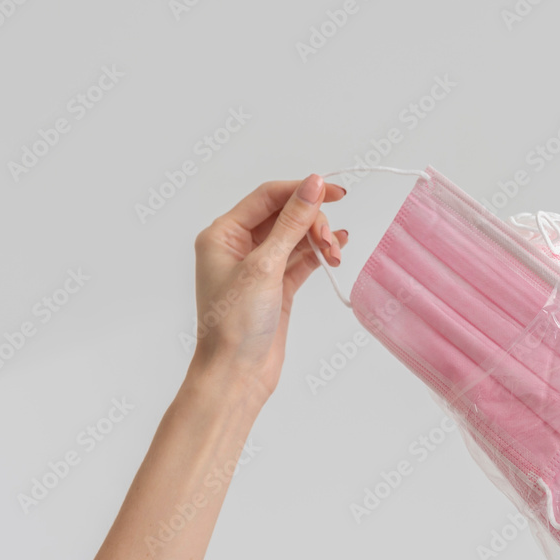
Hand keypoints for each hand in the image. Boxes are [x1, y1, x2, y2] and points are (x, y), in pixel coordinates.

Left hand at [190, 174, 347, 399]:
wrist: (236, 374)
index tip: (336, 192)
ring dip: (319, 239)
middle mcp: (238, 246)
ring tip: (335, 254)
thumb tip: (313, 184)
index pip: (268, 197)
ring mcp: (259, 267)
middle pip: (285, 215)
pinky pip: (302, 259)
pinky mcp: (277, 286)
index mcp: (222, 234)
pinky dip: (319, 253)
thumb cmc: (235, 324)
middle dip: (312, 221)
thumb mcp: (264, 266)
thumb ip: (291, 223)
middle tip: (330, 240)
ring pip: (296, 237)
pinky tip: (337, 250)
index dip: (302, 191)